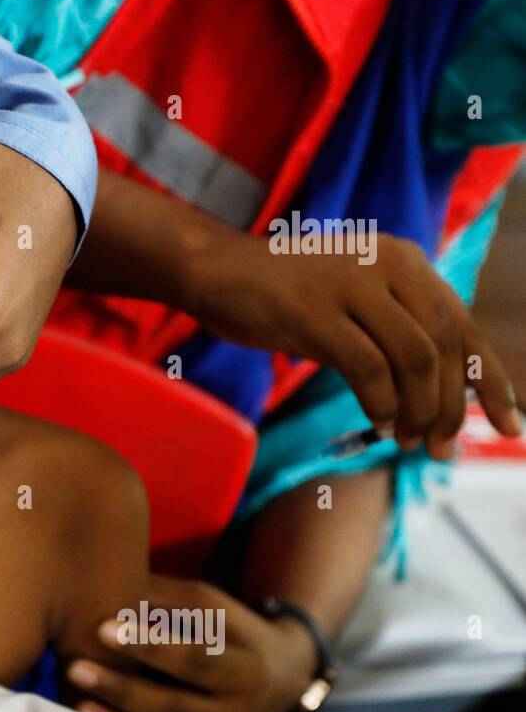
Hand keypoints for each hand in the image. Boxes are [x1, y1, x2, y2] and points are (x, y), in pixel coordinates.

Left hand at [64, 575, 317, 711]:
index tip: (104, 628)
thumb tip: (113, 587)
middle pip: (176, 710)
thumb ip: (165, 599)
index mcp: (247, 671)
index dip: (150, 647)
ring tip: (78, 708)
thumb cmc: (230, 631)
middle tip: (76, 669)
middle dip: (123, 692)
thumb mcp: (209, 605)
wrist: (278, 678)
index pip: (196, 661)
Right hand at [192, 231, 521, 459]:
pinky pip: (368, 367)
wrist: (215, 270)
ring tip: (406, 440)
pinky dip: (379, 403)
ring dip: (419, 411)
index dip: (491, 381)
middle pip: (445, 348)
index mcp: (406, 261)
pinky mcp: (316, 311)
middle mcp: (389, 265)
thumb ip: (394, 328)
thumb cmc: (281, 293)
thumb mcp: (351, 300)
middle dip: (452, 409)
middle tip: (439, 449)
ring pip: (415, 360)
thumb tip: (440, 392)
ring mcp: (352, 285)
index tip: (511, 426)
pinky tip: (376, 422)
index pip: (464, 327)